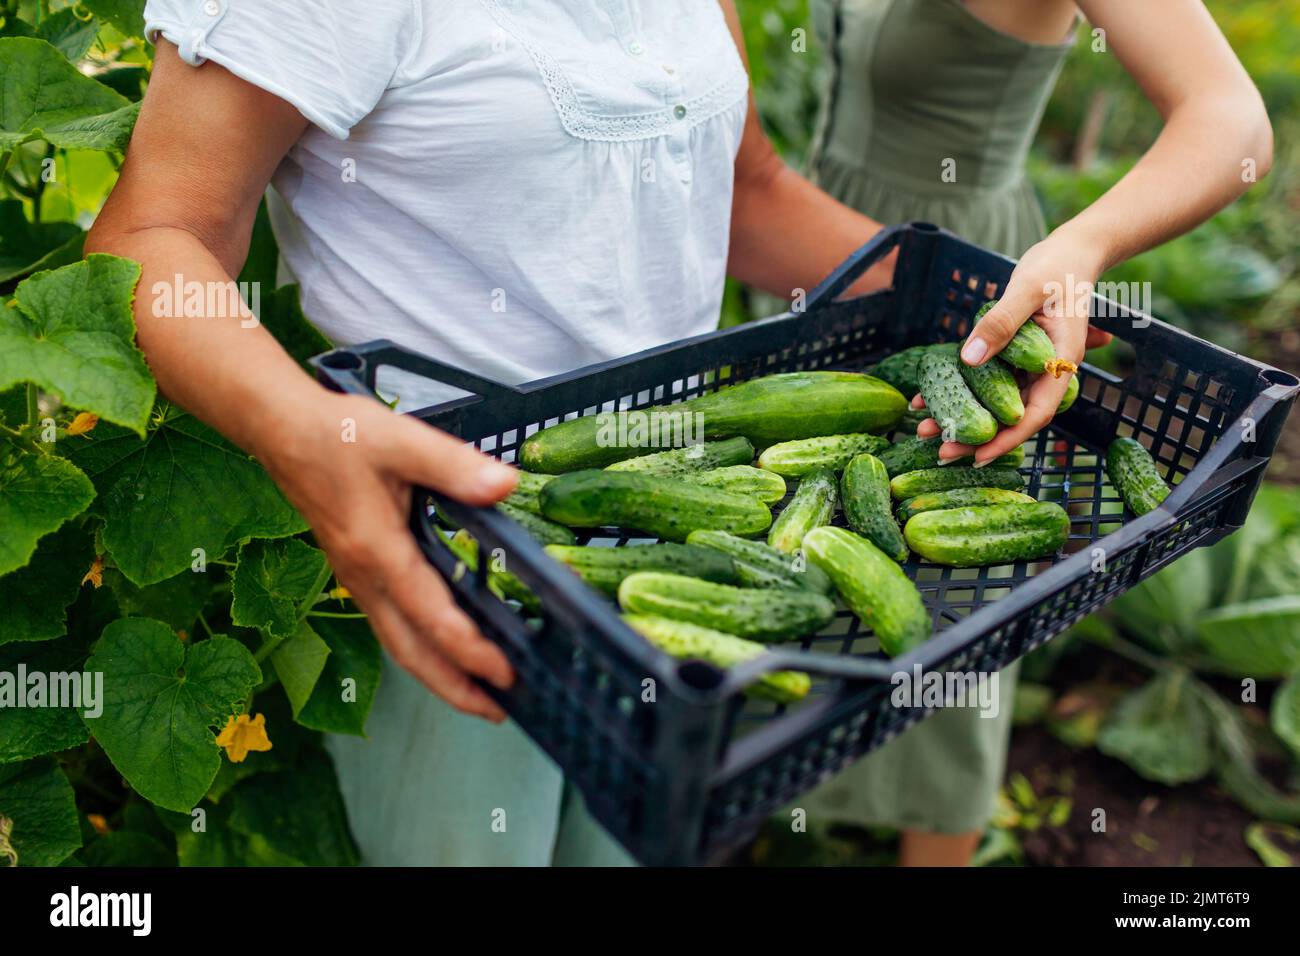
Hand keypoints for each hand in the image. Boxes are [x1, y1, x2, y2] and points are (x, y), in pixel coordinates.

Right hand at [260, 391, 517, 720]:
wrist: (280, 428)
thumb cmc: (336, 433)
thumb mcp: (400, 439)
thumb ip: (455, 465)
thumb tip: (504, 485)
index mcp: (377, 550)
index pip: (430, 615)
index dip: (470, 649)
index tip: (505, 671)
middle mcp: (363, 576)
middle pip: (411, 652)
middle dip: (454, 688)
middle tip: (498, 711)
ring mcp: (356, 579)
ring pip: (399, 644)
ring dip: (438, 675)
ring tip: (478, 696)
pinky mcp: (356, 572)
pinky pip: (391, 625)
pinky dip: (422, 649)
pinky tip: (443, 648)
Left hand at [918, 229, 1113, 463]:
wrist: (1072, 250)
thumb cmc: (1057, 265)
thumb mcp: (1028, 288)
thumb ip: (1000, 322)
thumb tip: (969, 359)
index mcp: (1060, 360)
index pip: (1037, 411)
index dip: (1009, 438)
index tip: (979, 456)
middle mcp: (1046, 370)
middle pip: (1013, 414)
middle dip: (977, 436)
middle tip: (940, 452)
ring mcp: (1029, 365)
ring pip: (995, 401)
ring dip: (963, 416)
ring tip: (925, 429)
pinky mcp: (1013, 355)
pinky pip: (986, 379)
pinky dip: (959, 389)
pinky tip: (927, 397)